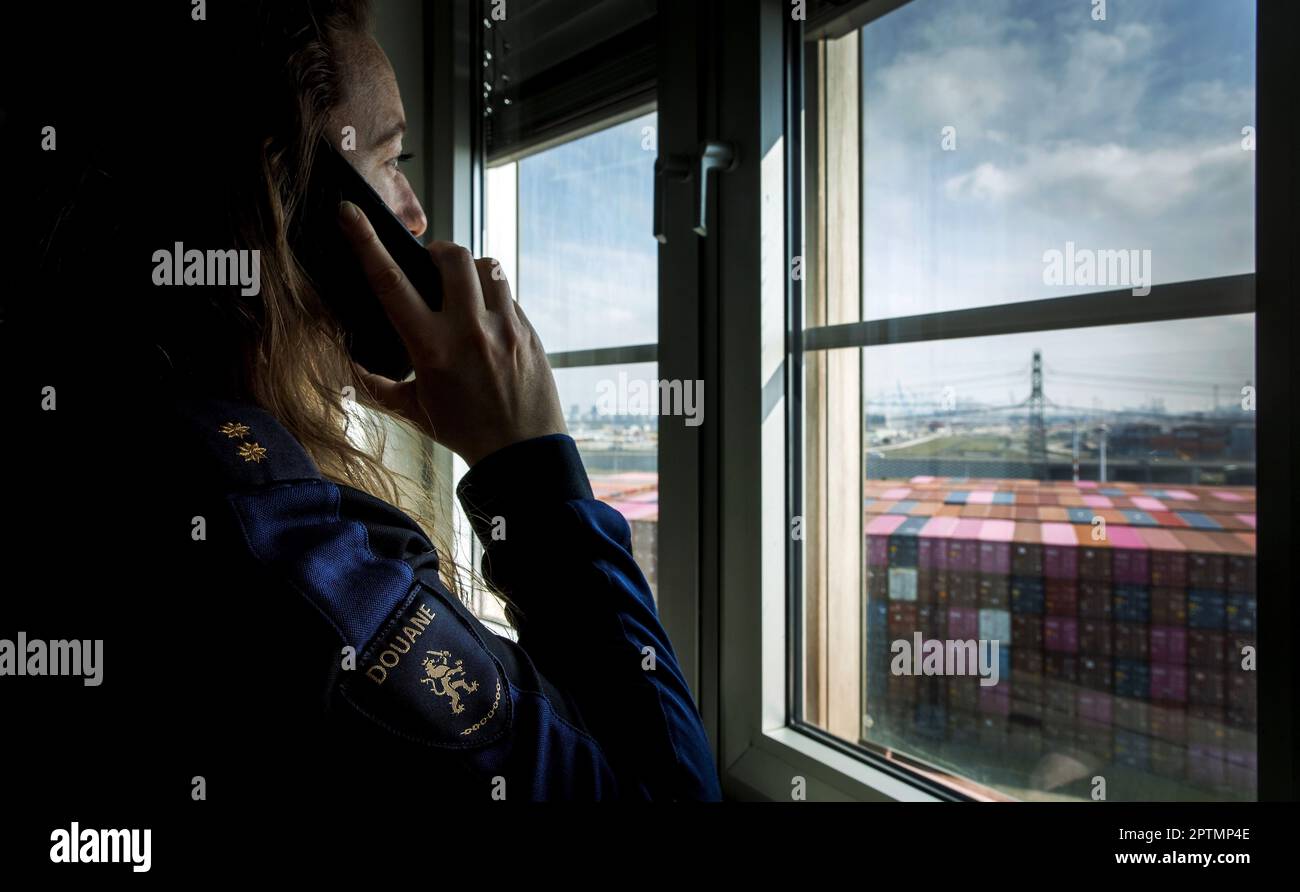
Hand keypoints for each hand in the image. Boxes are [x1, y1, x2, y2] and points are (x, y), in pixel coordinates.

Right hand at [337, 200, 566, 465]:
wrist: (523, 452)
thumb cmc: (464, 432)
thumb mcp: (415, 412)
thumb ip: (379, 386)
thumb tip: (349, 368)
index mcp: (431, 349)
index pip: (390, 283)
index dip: (366, 242)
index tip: (350, 213)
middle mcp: (468, 331)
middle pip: (451, 256)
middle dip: (437, 250)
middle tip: (430, 264)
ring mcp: (504, 328)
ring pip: (487, 267)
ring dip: (470, 269)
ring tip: (463, 289)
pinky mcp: (529, 331)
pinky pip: (508, 295)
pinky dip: (493, 297)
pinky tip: (487, 319)